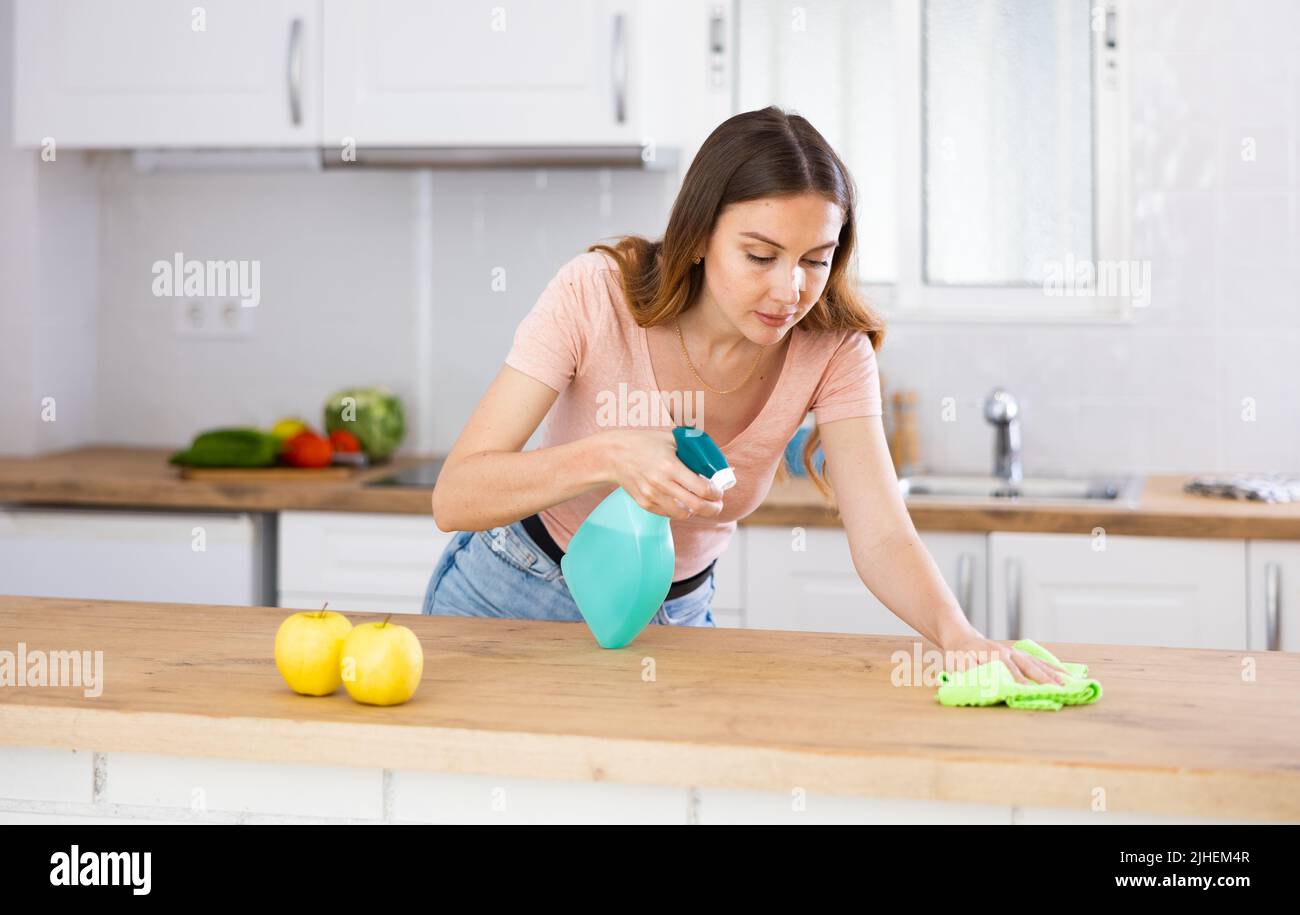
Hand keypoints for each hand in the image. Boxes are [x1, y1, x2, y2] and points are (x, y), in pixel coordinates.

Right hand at [595, 428, 723, 520]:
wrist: (613, 454)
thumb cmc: (644, 443)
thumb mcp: (670, 439)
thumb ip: (692, 448)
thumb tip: (716, 459)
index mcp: (670, 466)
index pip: (702, 488)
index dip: (716, 493)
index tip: (719, 491)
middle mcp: (661, 483)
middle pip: (696, 506)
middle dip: (713, 508)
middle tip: (717, 505)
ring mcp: (652, 496)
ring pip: (683, 514)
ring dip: (696, 512)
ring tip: (701, 505)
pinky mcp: (644, 503)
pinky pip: (668, 514)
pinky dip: (679, 510)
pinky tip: (682, 502)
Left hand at [940, 632, 1068, 685]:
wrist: (961, 637)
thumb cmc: (960, 655)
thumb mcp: (959, 663)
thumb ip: (970, 672)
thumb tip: (983, 681)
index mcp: (993, 655)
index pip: (1009, 670)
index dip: (1019, 681)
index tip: (1028, 692)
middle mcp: (1008, 653)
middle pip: (1028, 666)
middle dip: (1044, 679)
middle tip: (1058, 690)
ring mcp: (1016, 653)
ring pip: (1037, 664)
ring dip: (1053, 674)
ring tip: (1069, 684)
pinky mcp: (1020, 655)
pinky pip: (1039, 661)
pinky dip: (1053, 667)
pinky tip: (1066, 674)